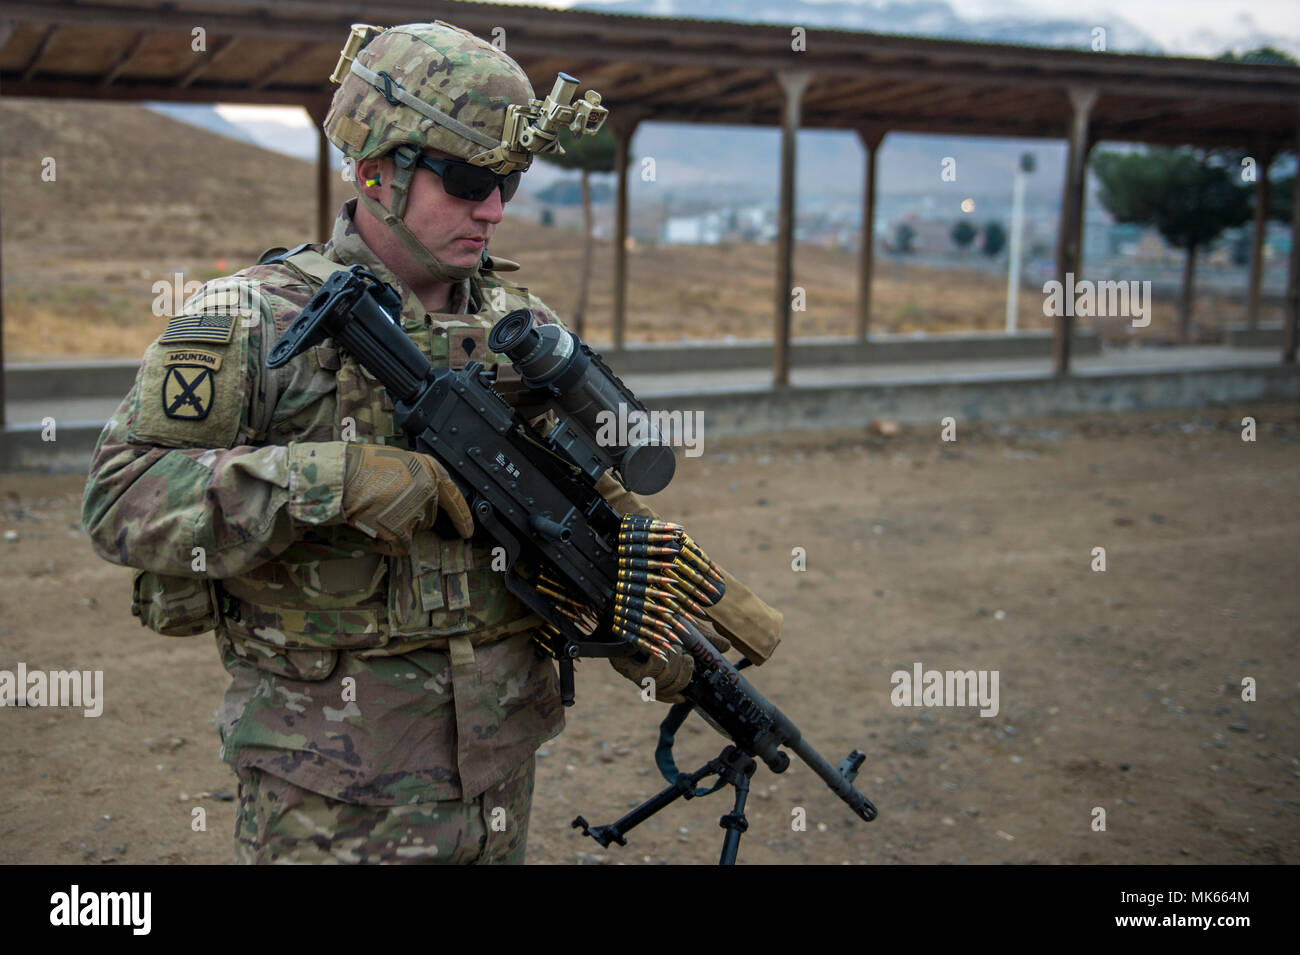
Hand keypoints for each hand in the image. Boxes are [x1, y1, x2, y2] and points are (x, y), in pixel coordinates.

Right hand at [342, 444, 473, 552]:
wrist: (340, 476)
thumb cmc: (362, 466)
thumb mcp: (400, 460)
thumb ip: (417, 476)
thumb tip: (420, 492)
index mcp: (430, 471)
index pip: (454, 498)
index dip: (462, 518)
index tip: (468, 531)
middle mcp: (428, 491)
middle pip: (428, 517)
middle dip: (410, 517)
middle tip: (385, 506)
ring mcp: (416, 512)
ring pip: (413, 531)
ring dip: (396, 528)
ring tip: (374, 512)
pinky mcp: (401, 531)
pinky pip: (399, 547)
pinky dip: (385, 544)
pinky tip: (372, 532)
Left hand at [609, 623, 730, 703]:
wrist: (631, 600)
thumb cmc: (655, 612)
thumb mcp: (684, 625)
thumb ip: (703, 638)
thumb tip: (726, 646)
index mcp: (651, 668)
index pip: (661, 694)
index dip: (673, 697)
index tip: (685, 696)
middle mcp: (638, 672)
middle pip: (664, 691)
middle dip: (682, 677)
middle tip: (688, 658)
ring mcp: (629, 668)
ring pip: (659, 684)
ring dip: (674, 666)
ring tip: (676, 648)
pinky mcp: (623, 661)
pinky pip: (649, 672)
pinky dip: (662, 660)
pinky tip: (666, 647)